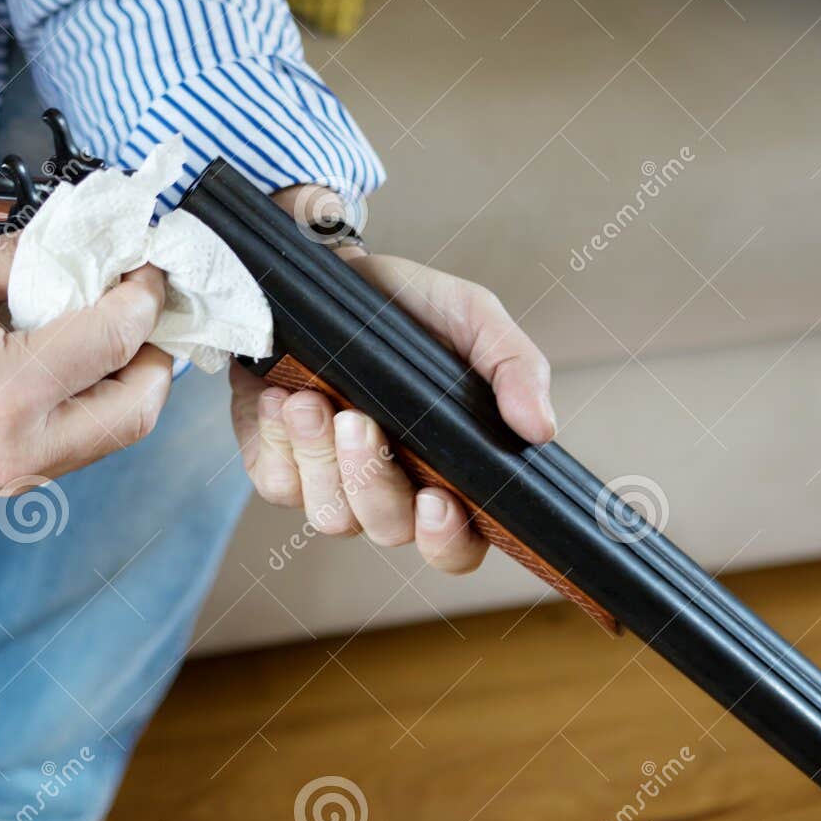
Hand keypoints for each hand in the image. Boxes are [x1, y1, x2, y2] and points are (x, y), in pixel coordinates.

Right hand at [0, 235, 172, 493]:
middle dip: (155, 352)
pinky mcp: (6, 481)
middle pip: (141, 407)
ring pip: (118, 434)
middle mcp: (23, 444)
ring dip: (131, 382)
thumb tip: (85, 243)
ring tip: (112, 331)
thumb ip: (26, 257)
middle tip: (143, 306)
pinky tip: (75, 364)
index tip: (149, 266)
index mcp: (9, 389)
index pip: (117, 338)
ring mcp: (16, 473)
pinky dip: (96, 406)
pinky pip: (80, 446)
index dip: (146, 294)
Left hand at [230, 195, 554, 573]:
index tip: (436, 500)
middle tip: (359, 420)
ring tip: (309, 400)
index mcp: (447, 470)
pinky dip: (278, 439)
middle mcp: (390, 489)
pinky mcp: (279, 468)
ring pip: (331, 516)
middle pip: (389, 529)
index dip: (448, 539)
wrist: (329, 275)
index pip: (458, 545)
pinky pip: (279, 484)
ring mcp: (331, 485)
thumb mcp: (472, 318)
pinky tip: (281, 396)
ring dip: (321, 456)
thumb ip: (514, 366)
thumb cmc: (408, 307)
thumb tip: (541, 429)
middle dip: (372, 478)